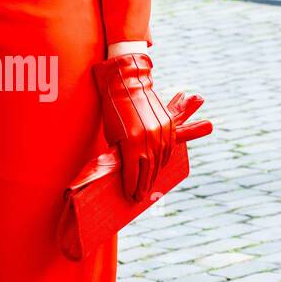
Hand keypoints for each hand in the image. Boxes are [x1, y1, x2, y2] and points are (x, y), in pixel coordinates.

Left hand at [93, 53, 175, 201]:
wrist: (126, 84)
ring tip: (148, 186)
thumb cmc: (113, 110)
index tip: (130, 197)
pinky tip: (159, 168)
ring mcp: (160, 133)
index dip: (131, 187)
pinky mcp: (168, 126)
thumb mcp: (112, 134)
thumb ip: (120, 152)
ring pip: (159, 162)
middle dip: (142, 186)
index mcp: (131, 144)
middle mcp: (148, 141)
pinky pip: (169, 149)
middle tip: (139, 197)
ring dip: (154, 175)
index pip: (132, 174)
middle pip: (147, 171)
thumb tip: (125, 170)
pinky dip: (164, 160)